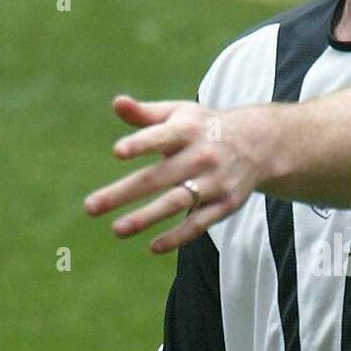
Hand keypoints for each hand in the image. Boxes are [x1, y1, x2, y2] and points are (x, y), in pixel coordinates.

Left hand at [84, 94, 263, 252]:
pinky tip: (154, 247)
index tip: (118, 152)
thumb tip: (117, 104)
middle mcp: (200, 157)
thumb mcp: (180, 114)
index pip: (161, 138)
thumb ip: (145, 115)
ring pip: (176, 203)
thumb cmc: (205, 128)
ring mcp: (214, 183)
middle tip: (89, 207)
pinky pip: (199, 224)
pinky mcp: (225, 204)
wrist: (260, 144)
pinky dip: (178, 236)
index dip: (141, 144)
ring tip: (116, 230)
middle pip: (158, 177)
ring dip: (146, 217)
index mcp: (187, 131)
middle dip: (123, 193)